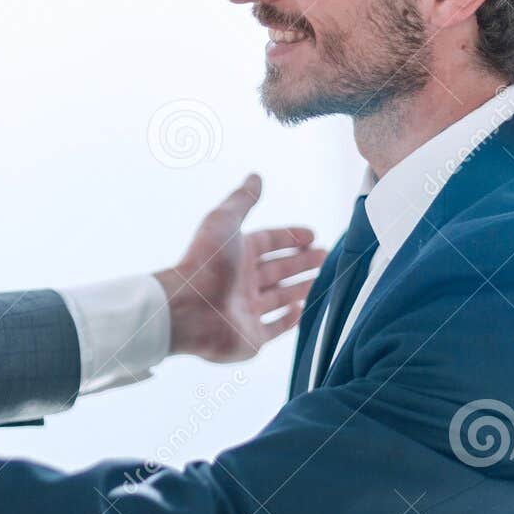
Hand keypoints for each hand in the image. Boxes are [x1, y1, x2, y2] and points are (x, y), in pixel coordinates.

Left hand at [155, 173, 326, 361]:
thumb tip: (255, 176)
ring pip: (278, 296)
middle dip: (301, 261)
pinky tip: (300, 310)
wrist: (188, 309)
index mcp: (236, 255)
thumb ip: (242, 200)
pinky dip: (288, 320)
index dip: (290, 237)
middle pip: (277, 268)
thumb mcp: (224, 221)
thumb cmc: (205, 263)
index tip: (313, 235)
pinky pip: (273, 327)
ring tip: (319, 279)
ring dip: (298, 287)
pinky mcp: (251, 337)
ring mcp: (246, 310)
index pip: (269, 242)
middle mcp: (241, 282)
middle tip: (324, 255)